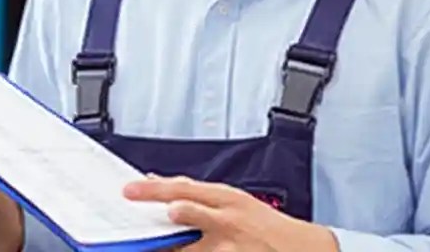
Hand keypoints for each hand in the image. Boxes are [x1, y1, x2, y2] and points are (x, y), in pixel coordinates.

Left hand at [123, 176, 337, 251]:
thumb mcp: (234, 201)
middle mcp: (227, 220)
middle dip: (157, 220)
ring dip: (170, 246)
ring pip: (187, 248)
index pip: (183, 189)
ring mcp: (229, 247)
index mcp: (225, 198)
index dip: (153, 190)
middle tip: (133, 224)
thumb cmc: (262, 225)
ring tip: (152, 242)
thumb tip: (159, 183)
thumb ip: (197, 195)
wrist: (301, 249)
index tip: (128, 190)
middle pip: (183, 215)